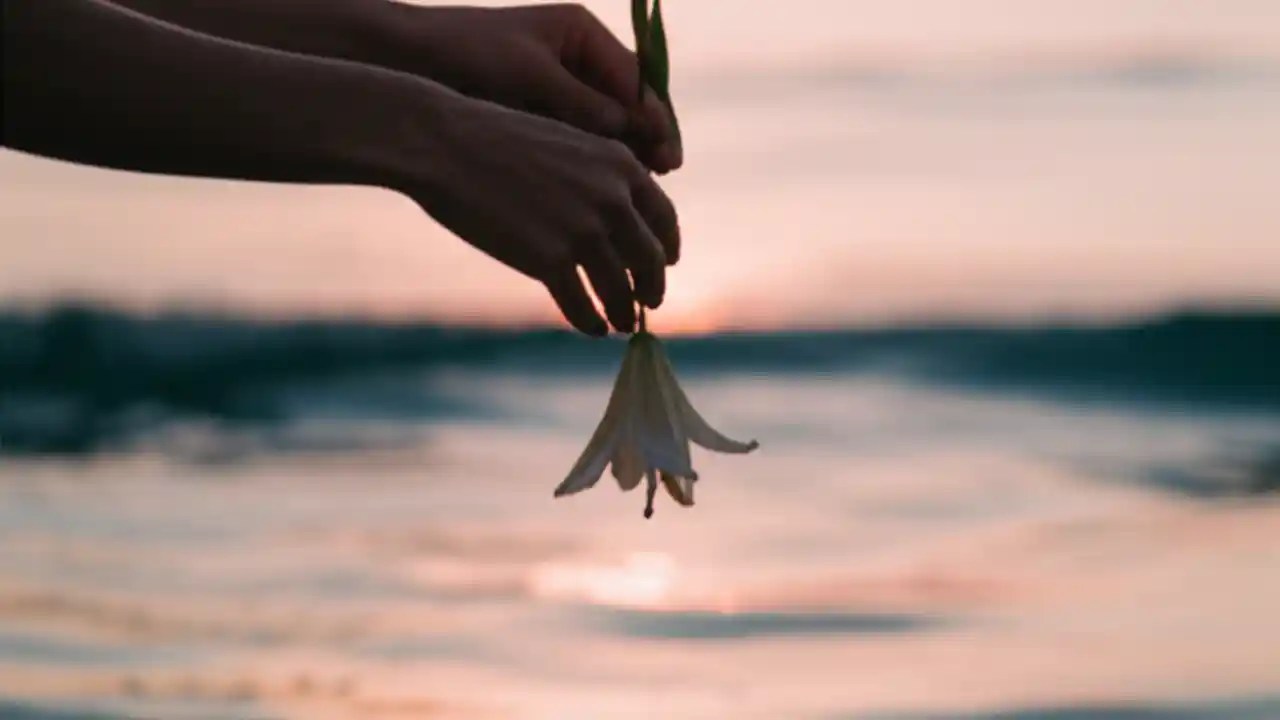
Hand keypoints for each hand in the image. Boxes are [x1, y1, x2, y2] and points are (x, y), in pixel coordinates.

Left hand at [386, 3, 681, 172]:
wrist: (409, 59)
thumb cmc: (467, 54)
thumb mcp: (530, 77)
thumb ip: (581, 104)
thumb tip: (627, 131)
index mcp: (583, 34)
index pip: (637, 78)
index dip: (656, 117)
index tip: (668, 152)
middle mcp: (580, 59)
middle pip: (630, 104)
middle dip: (648, 139)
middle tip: (665, 173)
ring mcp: (563, 87)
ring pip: (609, 126)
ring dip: (625, 155)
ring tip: (641, 188)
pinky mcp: (543, 113)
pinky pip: (582, 139)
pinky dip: (595, 161)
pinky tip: (604, 186)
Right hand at [403, 95, 679, 334]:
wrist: (448, 145)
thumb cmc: (498, 140)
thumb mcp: (568, 143)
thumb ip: (599, 178)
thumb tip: (618, 224)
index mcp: (621, 165)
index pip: (663, 217)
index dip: (667, 247)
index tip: (665, 264)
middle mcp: (611, 199)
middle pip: (647, 259)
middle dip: (650, 287)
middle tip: (648, 303)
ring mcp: (582, 231)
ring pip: (618, 288)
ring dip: (623, 312)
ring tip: (620, 323)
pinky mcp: (549, 260)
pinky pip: (581, 304)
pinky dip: (590, 322)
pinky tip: (591, 328)